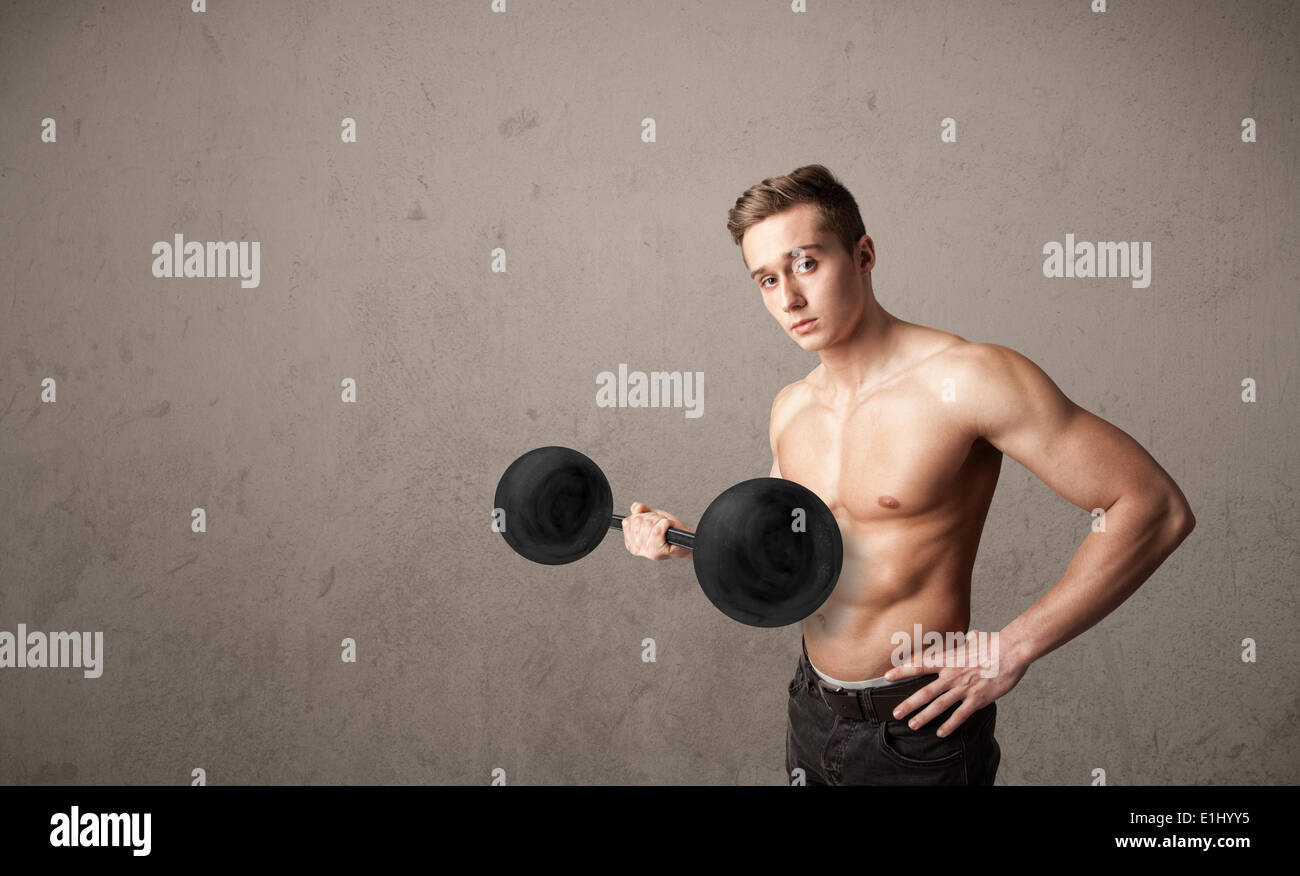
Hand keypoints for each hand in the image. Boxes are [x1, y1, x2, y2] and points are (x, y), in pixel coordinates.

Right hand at [621, 501, 691, 559]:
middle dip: (651, 518)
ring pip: (648, 525)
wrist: (685, 539)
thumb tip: (635, 508)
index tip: (650, 521)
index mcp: (631, 542)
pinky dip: (665, 524)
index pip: (628, 521)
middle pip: (637, 522)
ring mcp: (646, 551)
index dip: (641, 516)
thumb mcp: (653, 516)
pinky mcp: (657, 551)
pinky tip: (668, 528)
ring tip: (664, 527)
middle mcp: (636, 548)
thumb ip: (642, 511)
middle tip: (660, 524)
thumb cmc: (670, 529)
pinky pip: (657, 530)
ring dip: (659, 521)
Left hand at [881, 628, 1027, 736]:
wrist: (1011, 652)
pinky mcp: (977, 699)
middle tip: (895, 713)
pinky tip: (940, 733)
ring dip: (924, 717)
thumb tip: (973, 636)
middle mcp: (952, 675)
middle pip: (925, 692)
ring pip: (939, 706)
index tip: (887, 676)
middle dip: (908, 704)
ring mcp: (964, 688)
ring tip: (912, 725)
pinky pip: (960, 715)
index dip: (902, 671)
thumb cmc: (995, 644)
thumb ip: (970, 641)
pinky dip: (949, 725)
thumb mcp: (977, 640)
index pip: (920, 665)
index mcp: (949, 659)